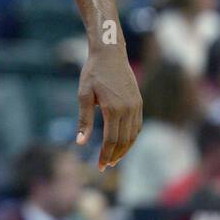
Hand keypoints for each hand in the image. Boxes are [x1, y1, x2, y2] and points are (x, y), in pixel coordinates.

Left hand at [76, 45, 142, 170]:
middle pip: (124, 141)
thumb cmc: (93, 72)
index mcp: (113, 108)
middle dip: (115, 155)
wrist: (110, 53)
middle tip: (105, 166)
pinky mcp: (139, 102)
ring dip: (125, 149)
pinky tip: (123, 143)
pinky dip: (131, 138)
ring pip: (133, 135)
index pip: (111, 140)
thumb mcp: (83, 95)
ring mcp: (136, 105)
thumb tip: (80, 142)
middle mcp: (128, 109)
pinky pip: (137, 125)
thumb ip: (84, 120)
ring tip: (114, 158)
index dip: (105, 154)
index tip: (99, 166)